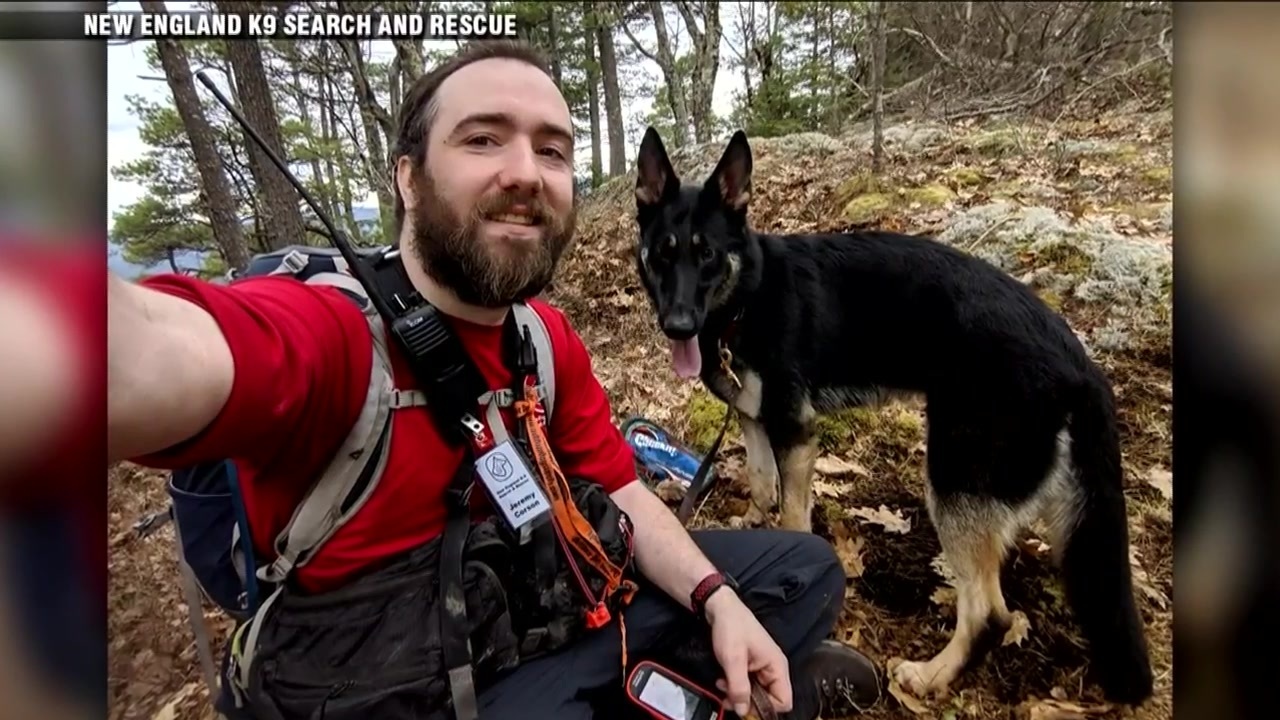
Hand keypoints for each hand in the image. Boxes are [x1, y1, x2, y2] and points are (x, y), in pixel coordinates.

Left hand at [704, 589, 791, 716]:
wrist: (720, 608)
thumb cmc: (731, 627)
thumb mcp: (733, 659)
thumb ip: (739, 687)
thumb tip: (743, 711)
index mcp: (777, 666)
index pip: (784, 701)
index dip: (765, 708)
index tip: (745, 705)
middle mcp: (773, 669)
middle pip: (769, 700)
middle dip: (747, 702)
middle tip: (728, 696)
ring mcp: (762, 668)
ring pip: (756, 694)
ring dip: (738, 694)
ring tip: (723, 684)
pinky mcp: (751, 666)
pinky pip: (747, 685)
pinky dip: (735, 686)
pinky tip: (724, 679)